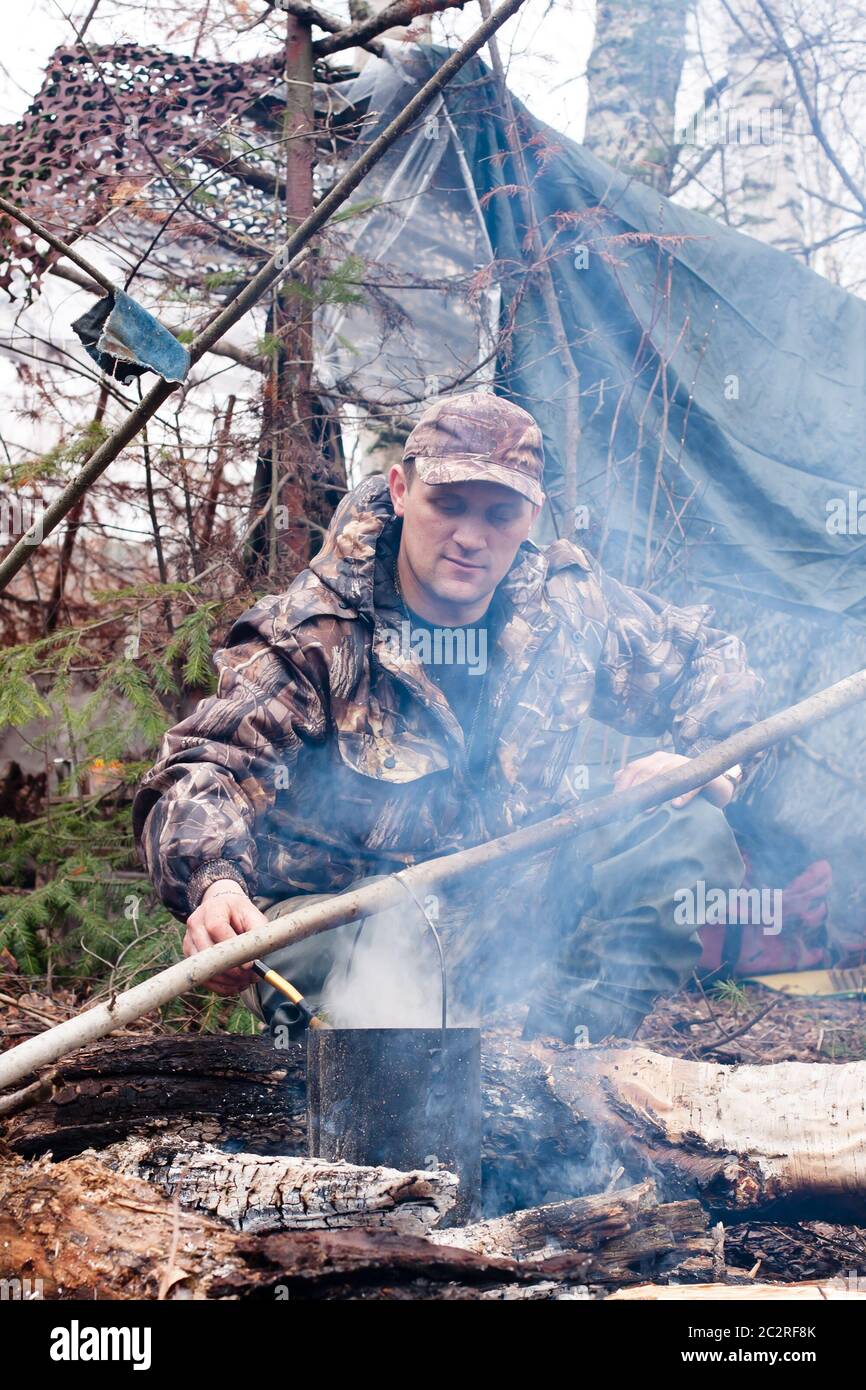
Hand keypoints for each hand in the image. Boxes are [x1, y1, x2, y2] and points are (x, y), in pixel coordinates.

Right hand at [183, 879, 268, 995]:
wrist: (222, 907)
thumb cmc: (239, 913)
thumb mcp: (252, 915)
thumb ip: (257, 931)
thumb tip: (258, 956)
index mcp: (212, 909)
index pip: (216, 928)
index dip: (232, 950)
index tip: (249, 965)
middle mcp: (196, 923)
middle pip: (207, 951)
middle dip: (230, 969)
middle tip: (250, 978)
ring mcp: (189, 940)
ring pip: (202, 966)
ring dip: (225, 980)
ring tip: (245, 982)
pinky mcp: (189, 955)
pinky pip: (201, 975)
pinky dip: (218, 985)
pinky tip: (234, 985)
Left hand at [613, 751, 733, 811]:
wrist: (716, 788)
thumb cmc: (682, 787)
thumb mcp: (660, 783)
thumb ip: (640, 780)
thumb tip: (615, 776)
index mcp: (656, 760)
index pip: (634, 767)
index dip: (623, 783)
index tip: (616, 800)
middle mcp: (669, 759)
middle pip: (648, 771)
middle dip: (638, 789)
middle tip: (632, 808)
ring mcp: (688, 765)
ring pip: (669, 775)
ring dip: (658, 793)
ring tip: (648, 811)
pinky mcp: (706, 776)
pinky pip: (693, 784)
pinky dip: (684, 795)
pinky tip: (676, 806)